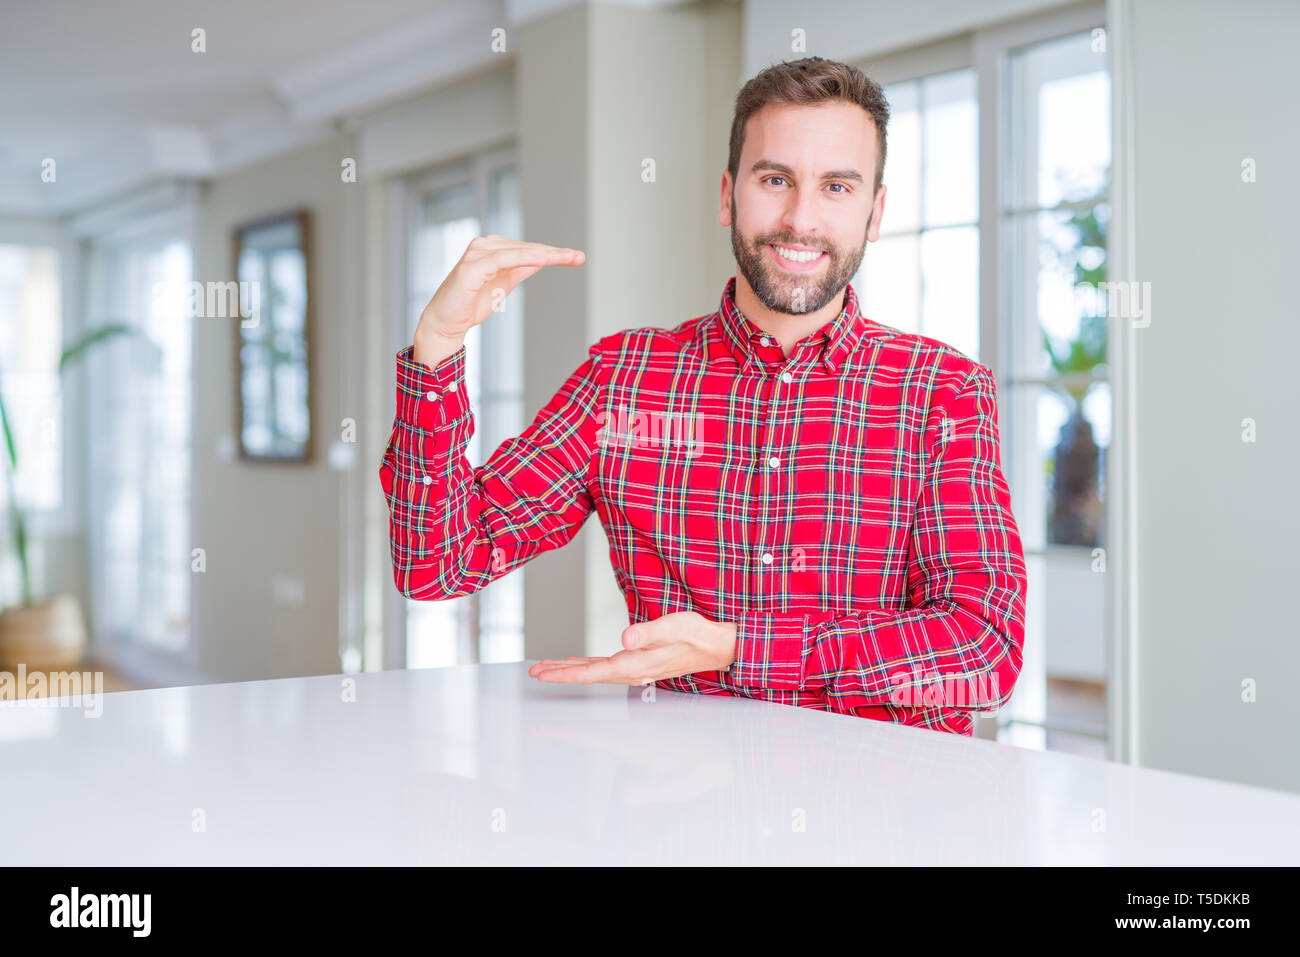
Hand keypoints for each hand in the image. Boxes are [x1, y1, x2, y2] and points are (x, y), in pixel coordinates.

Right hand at [413, 235, 584, 366]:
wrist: (446, 323)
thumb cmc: (471, 304)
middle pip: (526, 248)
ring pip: (518, 251)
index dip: (553, 253)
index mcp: (493, 249)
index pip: (528, 248)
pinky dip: (523, 258)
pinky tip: (542, 260)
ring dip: (544, 254)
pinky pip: (502, 260)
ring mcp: (476, 254)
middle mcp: (484, 246)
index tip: (576, 257)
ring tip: (567, 257)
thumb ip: (520, 269)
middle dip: (554, 253)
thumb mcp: (504, 284)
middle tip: (579, 256)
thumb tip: (543, 258)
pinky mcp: (471, 268)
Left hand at [527, 611, 736, 684]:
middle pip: (587, 675)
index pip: (591, 672)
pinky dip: (586, 666)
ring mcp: (635, 669)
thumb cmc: (697, 634)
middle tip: (533, 673)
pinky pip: (604, 668)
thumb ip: (648, 632)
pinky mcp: (638, 663)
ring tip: (547, 667)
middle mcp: (631, 670)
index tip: (542, 674)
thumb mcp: (674, 626)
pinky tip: (578, 664)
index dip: (563, 674)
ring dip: (570, 670)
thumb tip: (624, 637)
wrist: (716, 646)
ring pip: (594, 671)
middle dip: (559, 674)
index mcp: (635, 663)